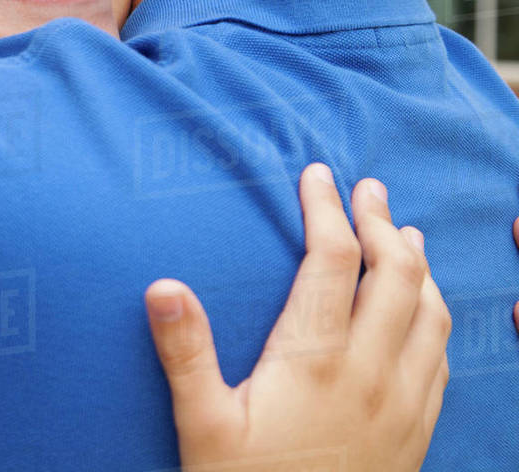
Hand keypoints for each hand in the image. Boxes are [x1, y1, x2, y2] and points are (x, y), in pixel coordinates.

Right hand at [146, 164, 448, 471]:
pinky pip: (442, 356)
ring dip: (420, 263)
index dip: (327, 208)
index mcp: (314, 359)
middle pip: (396, 273)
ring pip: (431, 311)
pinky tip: (425, 310)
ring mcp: (402, 402)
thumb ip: (185, 352)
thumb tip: (162, 285)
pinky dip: (437, 314)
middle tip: (369, 187)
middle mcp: (369, 372)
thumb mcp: (201, 425)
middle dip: (383, 221)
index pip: (333, 260)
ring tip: (405, 232)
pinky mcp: (418, 431)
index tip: (318, 173)